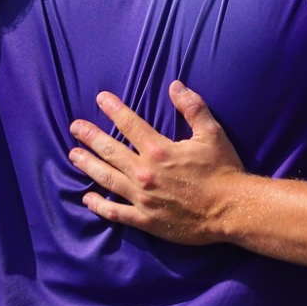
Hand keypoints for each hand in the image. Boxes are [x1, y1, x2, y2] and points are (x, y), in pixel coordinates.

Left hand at [67, 81, 246, 244]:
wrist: (232, 210)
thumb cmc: (224, 170)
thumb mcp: (212, 133)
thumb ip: (192, 107)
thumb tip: (175, 85)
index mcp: (159, 150)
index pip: (129, 124)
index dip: (113, 109)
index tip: (100, 99)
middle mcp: (145, 173)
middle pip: (110, 150)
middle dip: (90, 136)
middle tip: (75, 127)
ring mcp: (142, 198)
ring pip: (106, 178)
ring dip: (88, 165)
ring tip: (74, 155)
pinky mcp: (145, 220)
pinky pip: (116, 212)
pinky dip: (99, 206)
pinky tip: (88, 198)